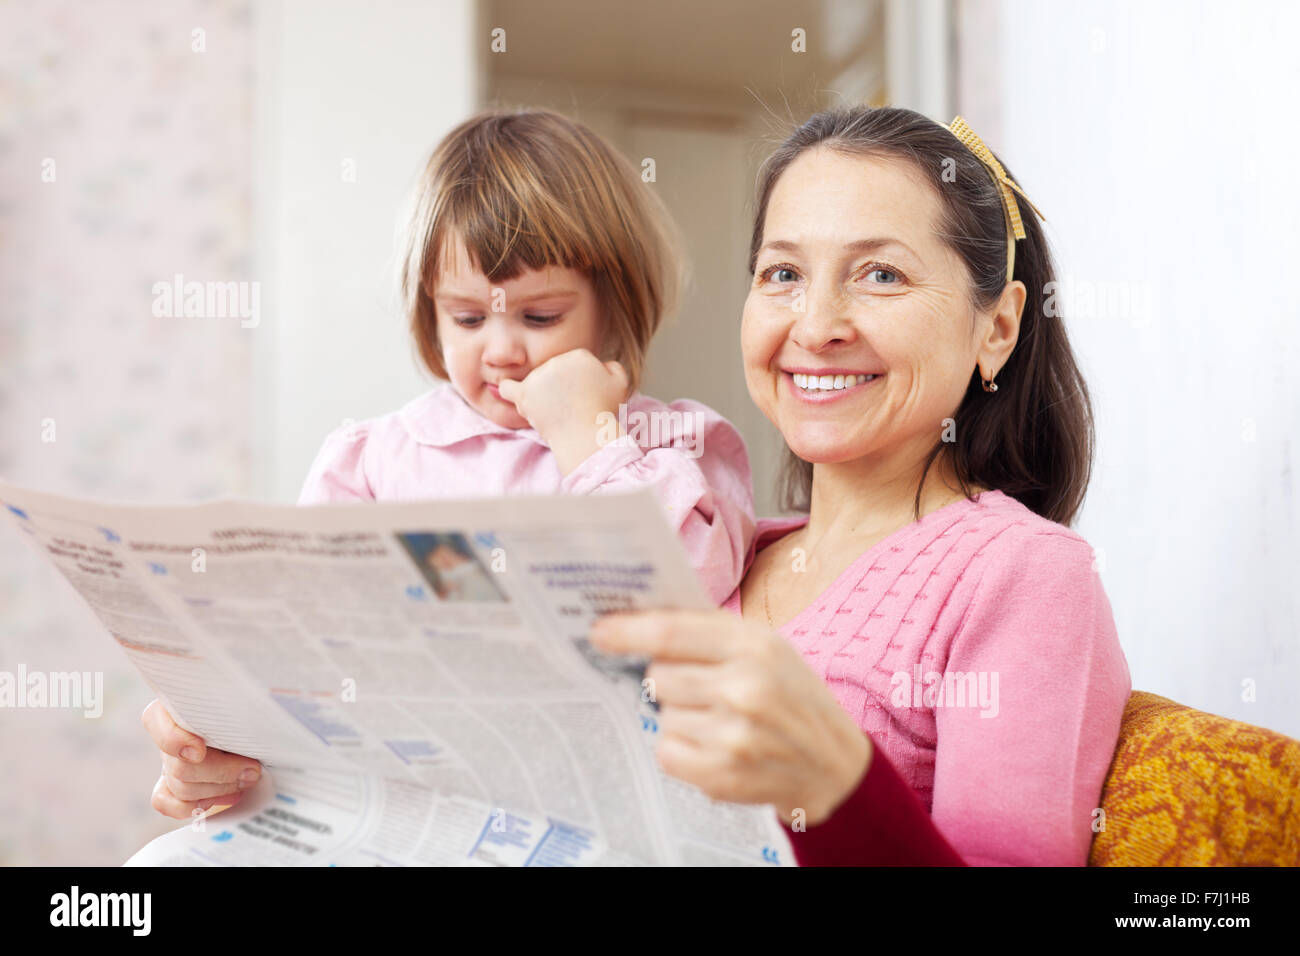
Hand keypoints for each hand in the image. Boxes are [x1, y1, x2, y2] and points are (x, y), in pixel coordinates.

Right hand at [142, 698, 262, 819]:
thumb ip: (239, 706)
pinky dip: (198, 804)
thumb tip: (256, 716)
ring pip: (182, 788)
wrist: (256, 726)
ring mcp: (168, 761)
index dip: (174, 740)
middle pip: (179, 766)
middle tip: (253, 770)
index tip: (199, 751)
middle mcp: (169, 733)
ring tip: (248, 779)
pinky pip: (166, 803)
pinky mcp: (170, 785)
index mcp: (179, 703)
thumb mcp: (245, 701)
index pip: (154, 719)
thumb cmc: (251, 709)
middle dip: (222, 772)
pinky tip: (227, 795)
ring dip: (220, 789)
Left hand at [496, 349, 628, 473]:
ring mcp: (538, 376)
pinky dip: (508, 390)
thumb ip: (612, 367)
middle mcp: (556, 360)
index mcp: (579, 354)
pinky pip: (508, 387)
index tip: (581, 397)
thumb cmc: (603, 411)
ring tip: (553, 413)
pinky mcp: (524, 394)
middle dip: (557, 388)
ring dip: (540, 395)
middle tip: (568, 407)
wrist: (586, 434)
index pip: (571, 364)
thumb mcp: (620, 383)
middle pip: (551, 372)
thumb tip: (602, 365)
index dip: (576, 381)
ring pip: (534, 383)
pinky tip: (509, 394)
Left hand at [589, 609, 871, 827]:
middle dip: (666, 677)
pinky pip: (666, 751)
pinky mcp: (723, 775)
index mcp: (755, 645)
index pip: (670, 633)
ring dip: (679, 715)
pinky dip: (681, 749)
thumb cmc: (791, 694)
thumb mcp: (765, 646)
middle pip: (658, 675)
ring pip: (662, 714)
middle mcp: (744, 688)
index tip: (598, 631)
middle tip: (700, 685)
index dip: (627, 631)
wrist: (834, 764)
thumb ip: (708, 631)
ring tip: (720, 719)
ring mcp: (733, 735)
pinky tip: (715, 745)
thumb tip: (637, 618)